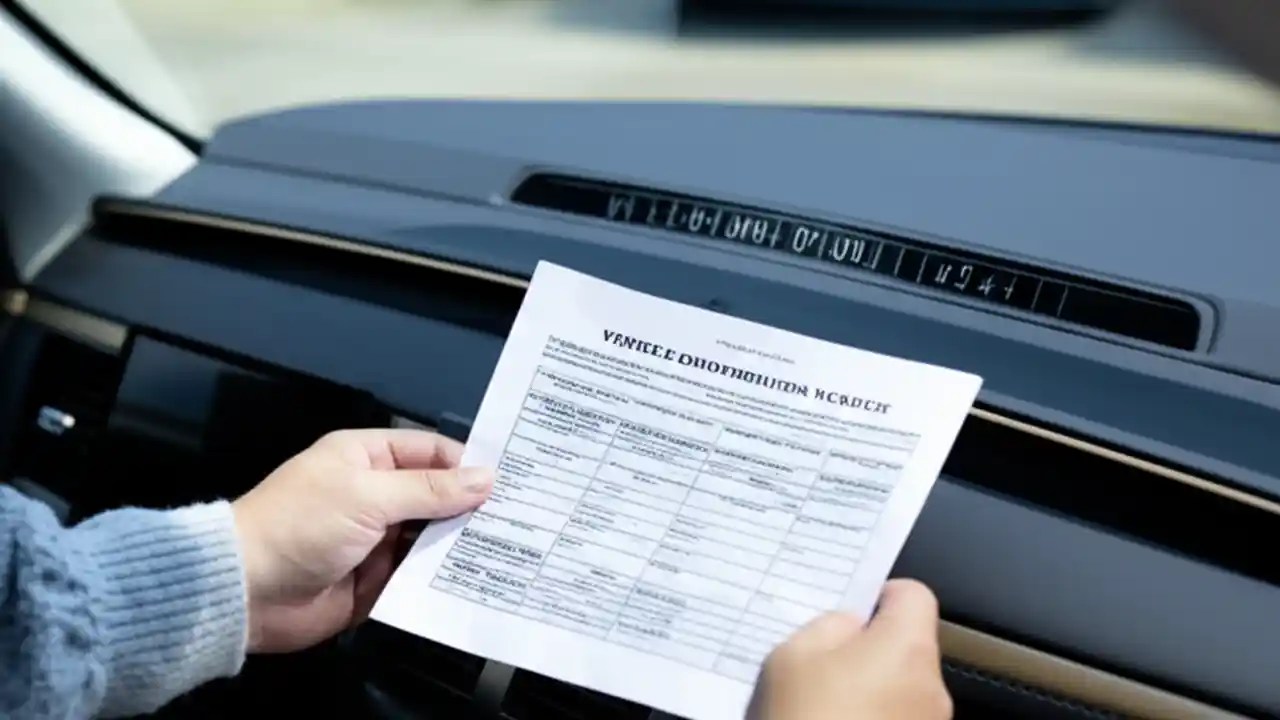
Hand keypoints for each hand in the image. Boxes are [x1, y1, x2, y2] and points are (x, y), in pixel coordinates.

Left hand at [231, 429, 492, 652]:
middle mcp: (375, 494)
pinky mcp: (378, 581)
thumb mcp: (367, 495)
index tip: (510, 481)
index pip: (430, 452)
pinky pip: (419, 575)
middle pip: (437, 495)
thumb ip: (429, 490)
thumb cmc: (300, 526)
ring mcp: (377, 539)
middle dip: (472, 506)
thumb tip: (485, 479)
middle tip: (523, 516)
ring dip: (462, 543)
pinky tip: (480, 579)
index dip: (467, 464)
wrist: (244, 592)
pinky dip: (444, 577)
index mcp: (366, 458)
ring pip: (433, 537)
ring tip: (513, 548)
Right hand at [748, 579, 952, 719]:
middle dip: (870, 650)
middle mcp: (932, 688)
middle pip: (908, 647)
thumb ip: (828, 626)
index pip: (914, 594)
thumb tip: (849, 625)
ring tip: (823, 707)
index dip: (880, 596)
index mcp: (906, 648)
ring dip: (871, 692)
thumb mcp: (792, 656)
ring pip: (903, 690)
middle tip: (823, 663)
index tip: (851, 610)